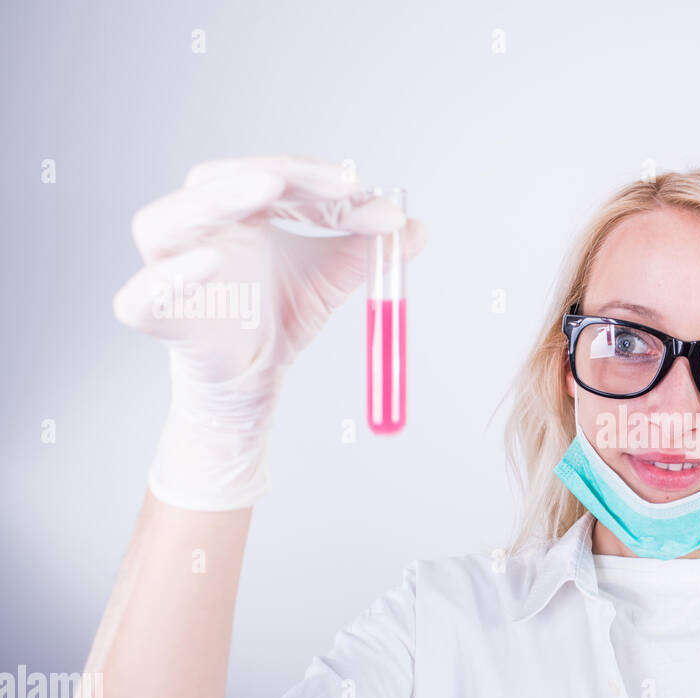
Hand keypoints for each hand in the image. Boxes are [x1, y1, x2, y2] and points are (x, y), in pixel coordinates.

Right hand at [113, 155, 424, 510]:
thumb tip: (415, 228)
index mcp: (234, 210)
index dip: (313, 178)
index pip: (267, 177)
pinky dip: (170, 278)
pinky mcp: (152, 315)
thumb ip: (368, 250)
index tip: (361, 188)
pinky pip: (144, 294)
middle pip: (215, 183)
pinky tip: (209, 265)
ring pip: (164, 222)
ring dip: (214, 201)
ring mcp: (167, 269)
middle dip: (272, 175)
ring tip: (267, 192)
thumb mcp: (332, 279)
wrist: (256, 381)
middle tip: (327, 182)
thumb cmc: (280, 316)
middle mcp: (195, 229)